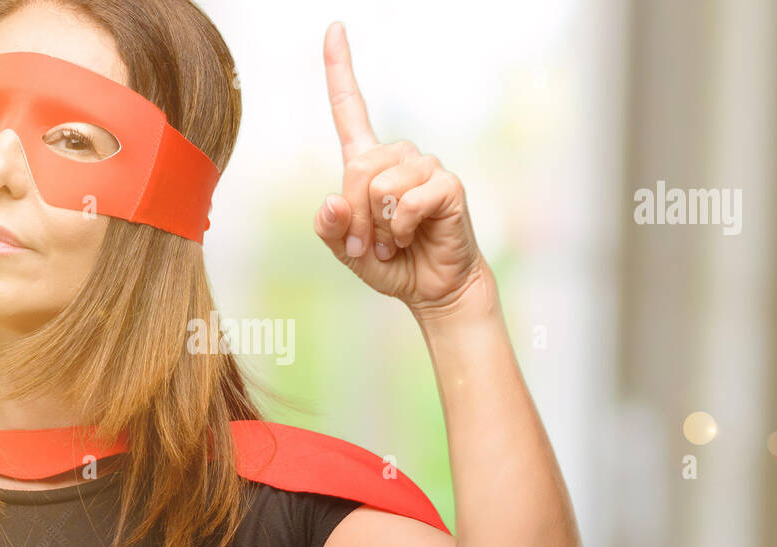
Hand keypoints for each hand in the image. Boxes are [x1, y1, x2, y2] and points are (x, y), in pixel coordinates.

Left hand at [314, 22, 496, 321]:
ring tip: (391, 243)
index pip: (350, 107)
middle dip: (353, 213)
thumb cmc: (390, 264)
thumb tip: (332, 201)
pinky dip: (400, 228)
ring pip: (380, 183)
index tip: (334, 28)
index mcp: (369, 162)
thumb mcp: (345, 250)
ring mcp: (425, 168)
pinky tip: (410, 238)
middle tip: (363, 245)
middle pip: (358, 166)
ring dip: (377, 225)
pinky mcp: (448, 186)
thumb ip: (329, 227)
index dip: (340, 68)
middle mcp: (397, 157)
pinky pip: (408, 200)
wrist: (432, 289)